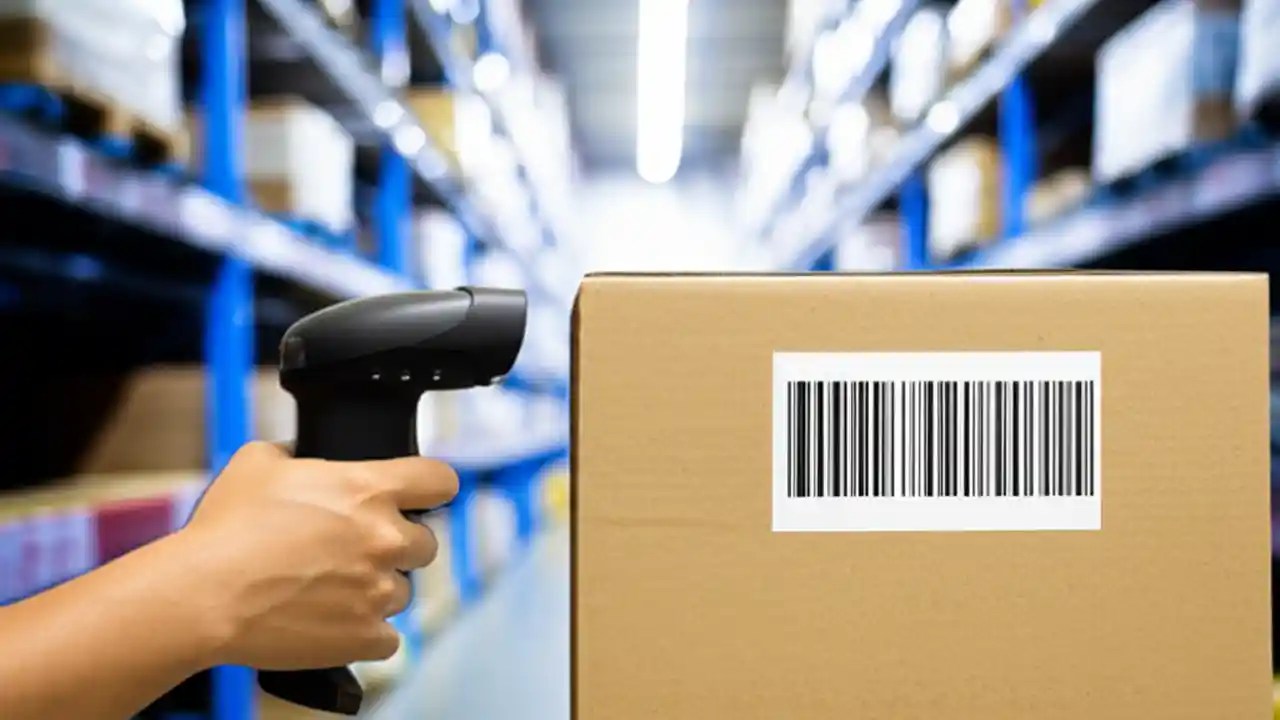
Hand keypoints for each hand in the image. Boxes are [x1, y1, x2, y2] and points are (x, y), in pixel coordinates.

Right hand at [179, 441, 458, 669]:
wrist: (203, 595)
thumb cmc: (226, 528)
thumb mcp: (258, 462)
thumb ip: (295, 453)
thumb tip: (301, 455)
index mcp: (369, 490)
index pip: (440, 480)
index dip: (431, 487)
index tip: (421, 496)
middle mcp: (385, 539)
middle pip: (425, 544)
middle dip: (397, 547)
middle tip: (356, 552)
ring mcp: (378, 591)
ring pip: (401, 592)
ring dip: (375, 591)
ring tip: (329, 591)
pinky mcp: (365, 636)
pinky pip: (386, 638)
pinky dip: (364, 634)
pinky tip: (332, 624)